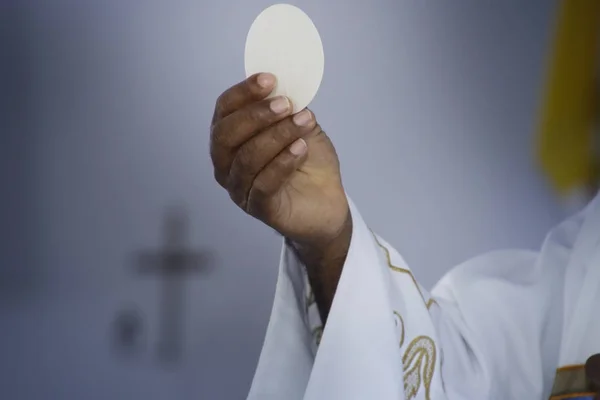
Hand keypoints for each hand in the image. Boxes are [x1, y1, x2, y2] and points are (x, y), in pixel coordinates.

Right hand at [210, 73, 348, 247]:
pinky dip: (283, 163)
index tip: (270, 79)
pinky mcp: (258, 208)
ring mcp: (240, 188)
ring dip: (277, 135)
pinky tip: (301, 149)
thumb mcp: (301, 127)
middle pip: (225, 135)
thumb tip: (287, 84)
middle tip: (286, 104)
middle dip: (256, 115)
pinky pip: (263, 184)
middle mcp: (227, 164)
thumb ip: (290, 108)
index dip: (243, 93)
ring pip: (247, 158)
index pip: (224, 111)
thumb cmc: (309, 164)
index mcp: (232, 139)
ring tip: (304, 122)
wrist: (327, 203)